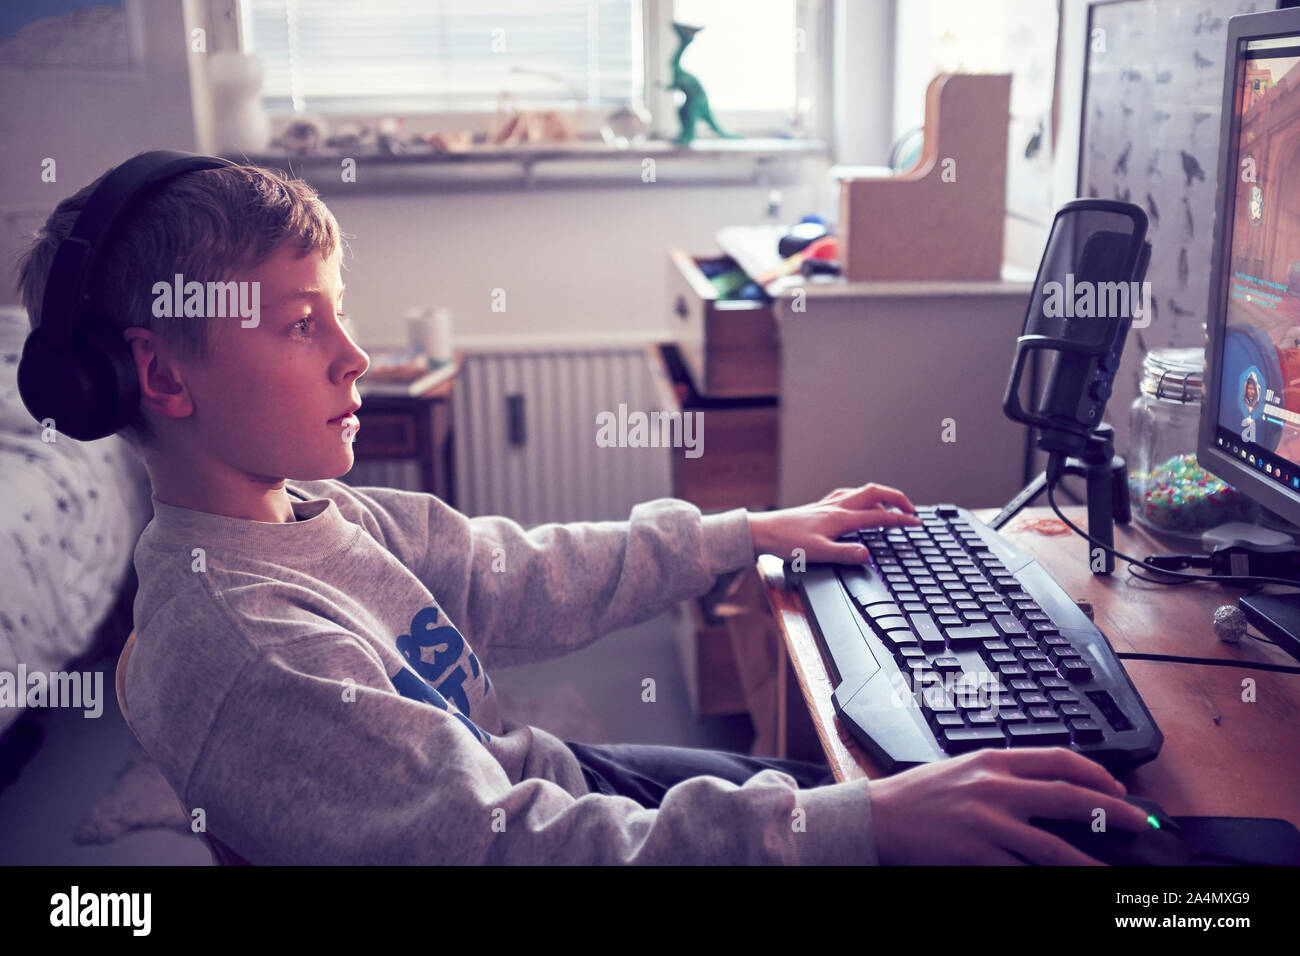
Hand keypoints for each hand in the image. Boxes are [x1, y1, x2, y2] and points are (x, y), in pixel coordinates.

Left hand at [748, 482, 922, 564]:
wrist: (763, 531)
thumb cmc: (786, 542)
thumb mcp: (817, 553)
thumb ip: (844, 554)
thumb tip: (867, 554)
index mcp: (841, 518)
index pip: (879, 515)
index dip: (901, 519)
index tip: (917, 523)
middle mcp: (837, 507)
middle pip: (875, 492)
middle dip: (898, 498)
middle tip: (911, 510)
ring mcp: (828, 504)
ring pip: (862, 492)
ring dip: (881, 496)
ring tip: (891, 507)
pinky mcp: (820, 507)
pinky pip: (848, 495)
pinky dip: (862, 497)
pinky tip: (858, 504)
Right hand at [867, 748, 1153, 864]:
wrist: (877, 817)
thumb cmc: (916, 795)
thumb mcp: (961, 769)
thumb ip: (1001, 774)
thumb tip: (1045, 787)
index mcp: (993, 761)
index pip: (1059, 760)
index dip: (1096, 773)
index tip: (1117, 788)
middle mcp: (995, 787)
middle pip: (1069, 797)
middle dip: (1112, 812)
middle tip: (1138, 824)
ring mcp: (988, 822)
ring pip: (1054, 845)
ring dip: (1090, 862)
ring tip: (1111, 874)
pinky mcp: (977, 853)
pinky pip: (1022, 871)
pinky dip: (1047, 880)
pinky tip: (1062, 884)